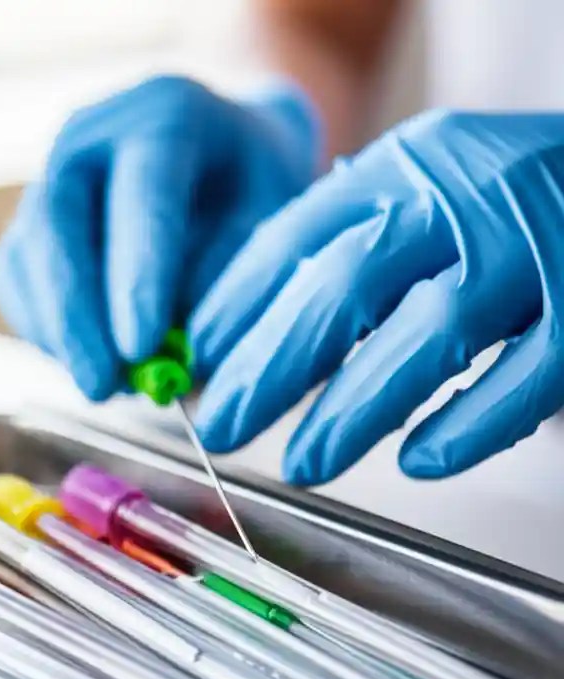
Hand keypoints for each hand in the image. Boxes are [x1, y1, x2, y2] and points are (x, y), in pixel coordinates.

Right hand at [0, 76, 319, 398]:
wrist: (219, 159)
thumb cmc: (253, 194)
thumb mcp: (272, 222)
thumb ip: (229, 277)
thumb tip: (179, 351)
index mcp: (167, 114)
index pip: (143, 192)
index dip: (138, 273)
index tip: (142, 348)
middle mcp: (91, 133)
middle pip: (59, 222)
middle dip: (76, 315)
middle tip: (102, 387)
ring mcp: (48, 173)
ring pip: (27, 258)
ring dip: (58, 332)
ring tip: (108, 385)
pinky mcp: (26, 218)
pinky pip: (14, 280)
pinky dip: (43, 330)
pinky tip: (86, 359)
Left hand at [192, 110, 563, 483]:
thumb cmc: (516, 192)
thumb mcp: (429, 181)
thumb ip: (357, 231)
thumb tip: (250, 323)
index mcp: (405, 166)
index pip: (294, 237)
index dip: (237, 306)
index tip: (201, 361)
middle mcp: (460, 200)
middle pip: (340, 289)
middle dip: (269, 367)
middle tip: (223, 425)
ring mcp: (529, 252)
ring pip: (424, 339)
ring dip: (352, 409)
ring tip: (302, 461)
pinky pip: (525, 378)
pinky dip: (468, 424)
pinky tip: (418, 461)